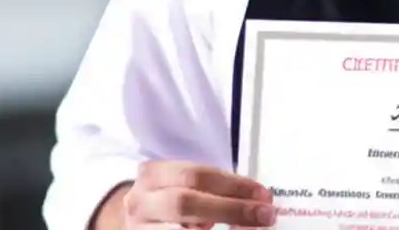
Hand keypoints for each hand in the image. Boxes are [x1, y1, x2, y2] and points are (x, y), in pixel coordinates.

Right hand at [122, 160, 277, 228]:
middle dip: (230, 209)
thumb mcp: (181, 185)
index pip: (197, 175)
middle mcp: (141, 201)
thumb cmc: (169, 198)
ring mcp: (139, 228)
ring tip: (247, 229)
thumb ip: (212, 188)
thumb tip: (257, 200)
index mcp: (153, 174)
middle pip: (186, 203)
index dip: (233, 185)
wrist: (134, 222)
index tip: (264, 195)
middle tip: (264, 216)